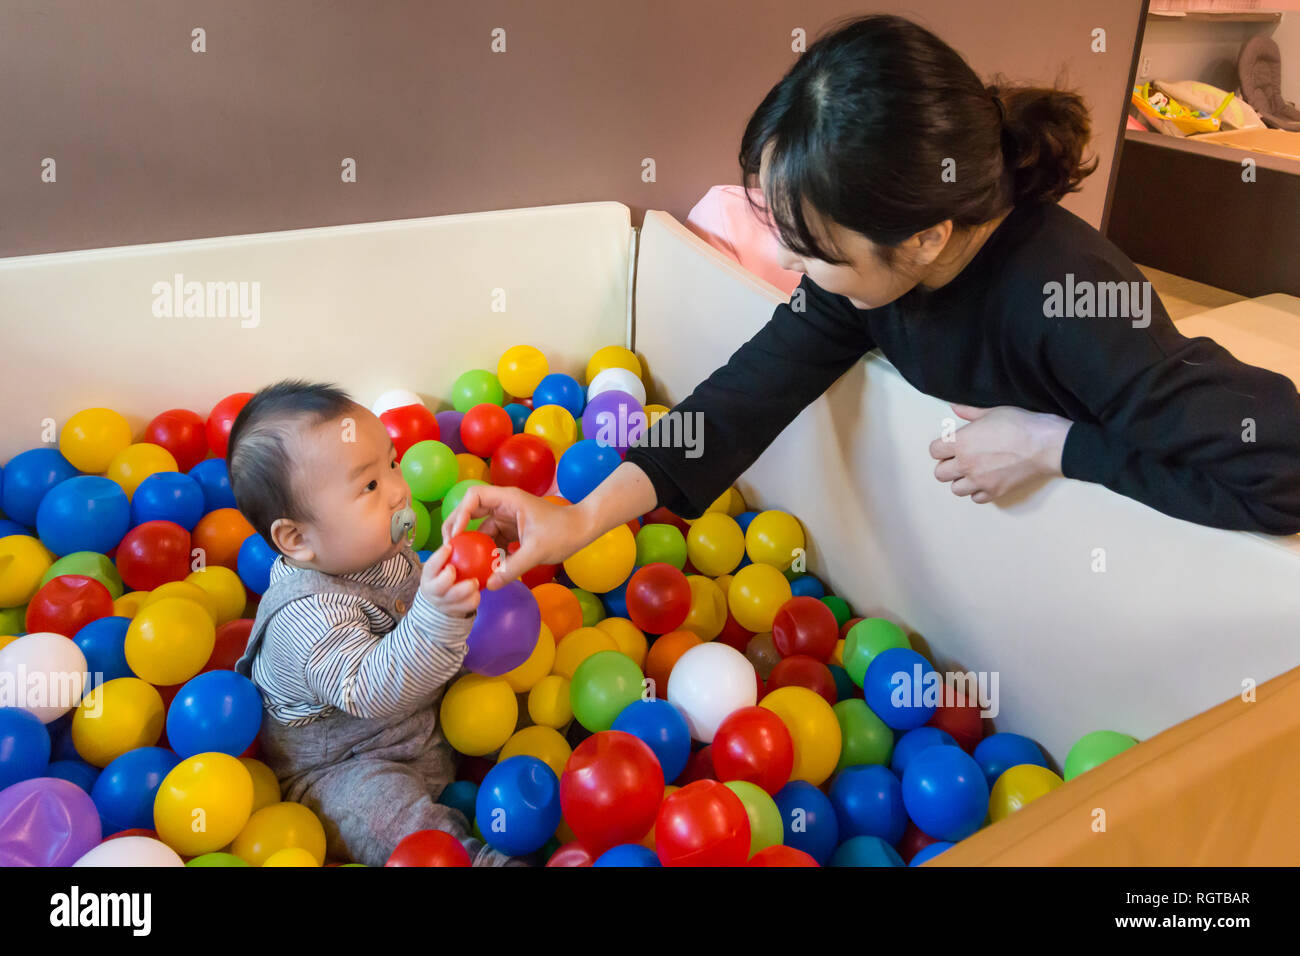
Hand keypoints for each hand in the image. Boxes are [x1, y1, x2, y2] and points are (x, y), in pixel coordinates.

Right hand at [418, 543, 479, 616]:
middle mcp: (433, 590)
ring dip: (466, 589)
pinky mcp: (455, 611)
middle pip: (439, 586)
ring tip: (475, 581)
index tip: (449, 547)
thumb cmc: (443, 575)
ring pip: (455, 598)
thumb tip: (461, 529)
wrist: (440, 602)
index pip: (431, 565)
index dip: (439, 557)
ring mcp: (443, 603)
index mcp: (429, 575)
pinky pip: (468, 605)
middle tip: (459, 568)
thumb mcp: (442, 564)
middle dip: (449, 577)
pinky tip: (478, 592)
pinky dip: (474, 598)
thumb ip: (449, 553)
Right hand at [441, 484, 593, 589]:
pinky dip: (486, 553)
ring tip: (462, 565)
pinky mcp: (511, 530)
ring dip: (472, 546)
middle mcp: (504, 505)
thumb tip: (489, 585)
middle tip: (449, 552)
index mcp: (508, 499)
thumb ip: (513, 568)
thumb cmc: (563, 533)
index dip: (460, 514)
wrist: (583, 530)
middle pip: (470, 511)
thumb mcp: (537, 551)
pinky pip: (492, 540)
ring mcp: (507, 518)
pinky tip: (481, 570)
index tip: (457, 536)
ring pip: (480, 529)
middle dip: (458, 529)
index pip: (474, 496)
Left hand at [928, 404, 1070, 503]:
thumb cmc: (1019, 425)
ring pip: (955, 489)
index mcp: (960, 442)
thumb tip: (954, 407)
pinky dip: (978, 491)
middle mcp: (965, 464)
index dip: (941, 447)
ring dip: (961, 481)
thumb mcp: (992, 412)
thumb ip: (969, 412)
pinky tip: (986, 480)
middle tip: (960, 459)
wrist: (1045, 444)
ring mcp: (979, 481)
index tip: (951, 445)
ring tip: (973, 471)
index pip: (933, 451)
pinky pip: (976, 498)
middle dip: (947, 466)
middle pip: (939, 473)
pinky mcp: (994, 492)